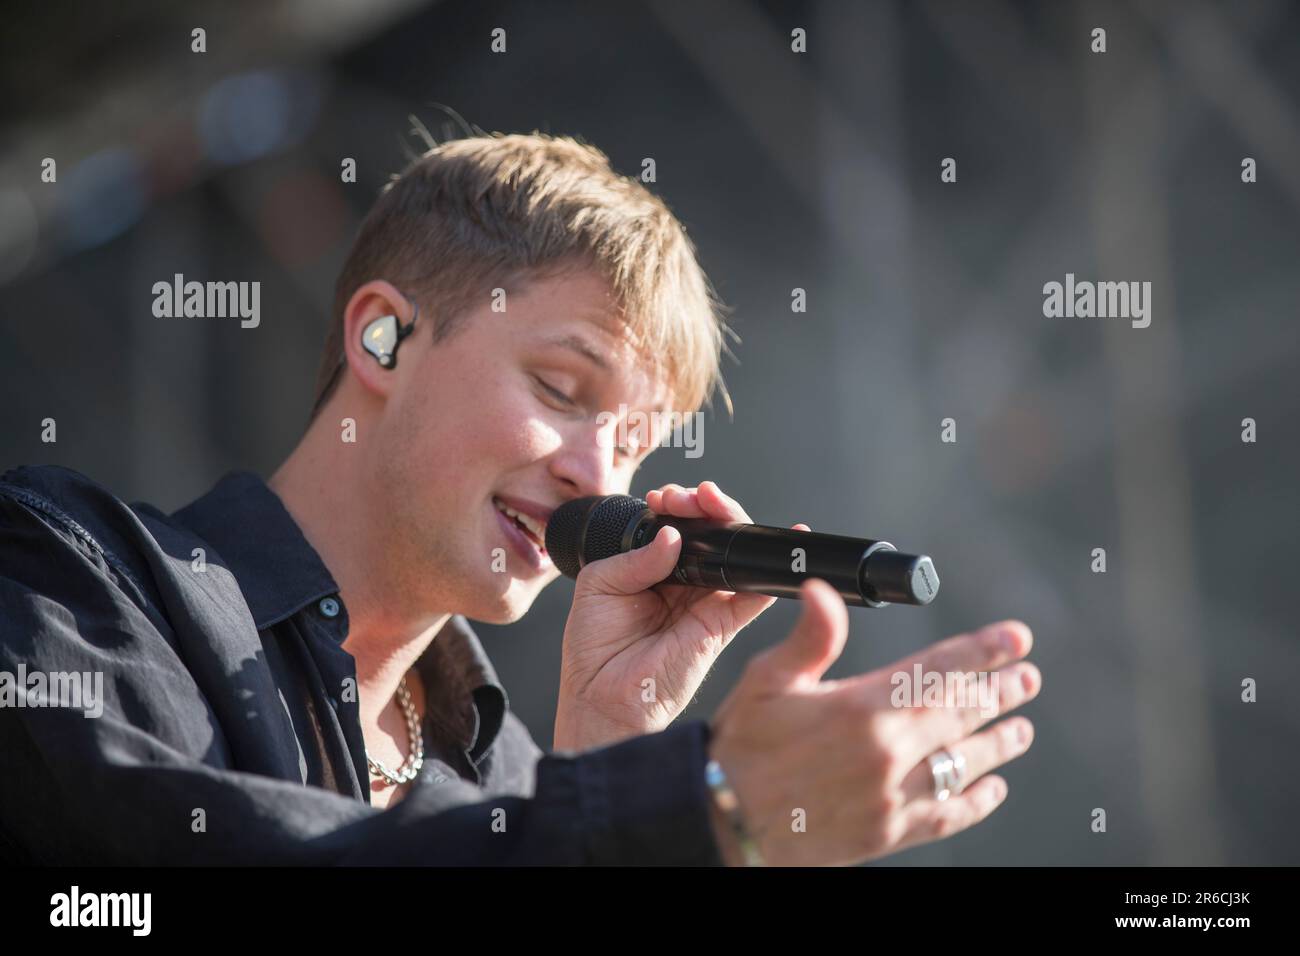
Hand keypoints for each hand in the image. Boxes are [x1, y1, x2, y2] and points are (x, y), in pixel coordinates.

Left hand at [553, 481, 808, 751]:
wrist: (601, 700)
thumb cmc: (594, 650)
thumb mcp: (599, 586)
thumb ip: (637, 558)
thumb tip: (673, 534)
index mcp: (651, 569)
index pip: (675, 526)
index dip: (675, 506)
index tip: (663, 497)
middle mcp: (682, 583)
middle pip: (708, 533)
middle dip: (703, 506)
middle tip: (689, 497)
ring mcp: (704, 602)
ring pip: (730, 553)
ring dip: (729, 522)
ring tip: (711, 503)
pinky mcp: (721, 625)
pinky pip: (752, 595)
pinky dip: (765, 572)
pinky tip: (766, 545)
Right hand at [706, 579, 1040, 865]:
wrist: (723, 822)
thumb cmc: (741, 745)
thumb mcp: (767, 679)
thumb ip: (810, 637)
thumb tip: (823, 589)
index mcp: (863, 707)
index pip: (939, 670)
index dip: (982, 651)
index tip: (1016, 639)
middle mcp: (888, 752)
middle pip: (962, 715)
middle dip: (1000, 692)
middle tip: (1027, 678)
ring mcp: (894, 797)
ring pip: (964, 763)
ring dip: (998, 742)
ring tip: (1021, 728)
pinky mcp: (890, 834)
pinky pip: (950, 815)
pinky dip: (977, 800)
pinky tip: (993, 787)